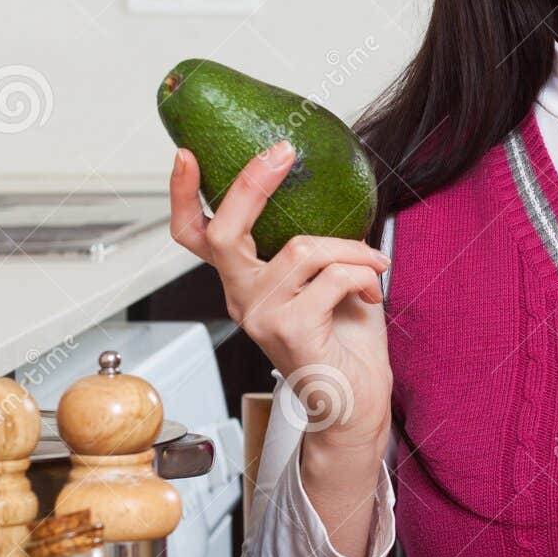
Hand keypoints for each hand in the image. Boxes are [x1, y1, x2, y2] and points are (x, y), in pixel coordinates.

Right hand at [169, 143, 392, 443]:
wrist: (356, 404)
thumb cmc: (344, 344)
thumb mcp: (326, 281)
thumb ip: (316, 247)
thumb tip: (334, 193)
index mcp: (245, 283)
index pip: (197, 238)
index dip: (184, 197)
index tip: (187, 156)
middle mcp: (243, 298)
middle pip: (225, 234)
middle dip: (251, 185)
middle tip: (282, 152)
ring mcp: (261, 316)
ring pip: (301, 249)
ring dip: (350, 248)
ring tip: (373, 264)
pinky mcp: (289, 330)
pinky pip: (331, 277)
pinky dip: (361, 275)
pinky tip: (371, 291)